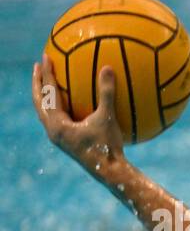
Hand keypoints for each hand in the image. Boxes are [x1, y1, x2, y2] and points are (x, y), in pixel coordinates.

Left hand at [31, 54, 125, 172]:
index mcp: (57, 125)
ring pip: (44, 112)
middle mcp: (53, 131)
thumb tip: (108, 67)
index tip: (45, 57)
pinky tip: (67, 103)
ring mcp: (58, 138)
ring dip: (44, 96)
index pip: (48, 94)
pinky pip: (56, 119)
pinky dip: (56, 107)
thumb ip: (107, 93)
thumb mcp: (108, 118)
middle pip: (39, 102)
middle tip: (38, 66)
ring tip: (46, 83)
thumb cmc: (108, 147)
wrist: (110, 173)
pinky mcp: (66, 141)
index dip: (46, 74)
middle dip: (37, 83)